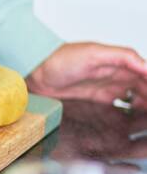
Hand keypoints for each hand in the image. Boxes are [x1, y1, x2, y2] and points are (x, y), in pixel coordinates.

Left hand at [27, 42, 146, 107]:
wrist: (36, 72)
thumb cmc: (61, 58)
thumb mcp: (94, 54)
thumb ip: (123, 57)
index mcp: (119, 62)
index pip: (145, 73)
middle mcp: (116, 74)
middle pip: (143, 86)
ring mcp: (107, 87)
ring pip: (135, 97)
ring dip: (144, 105)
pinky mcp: (97, 99)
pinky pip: (119, 107)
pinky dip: (129, 112)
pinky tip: (134, 119)